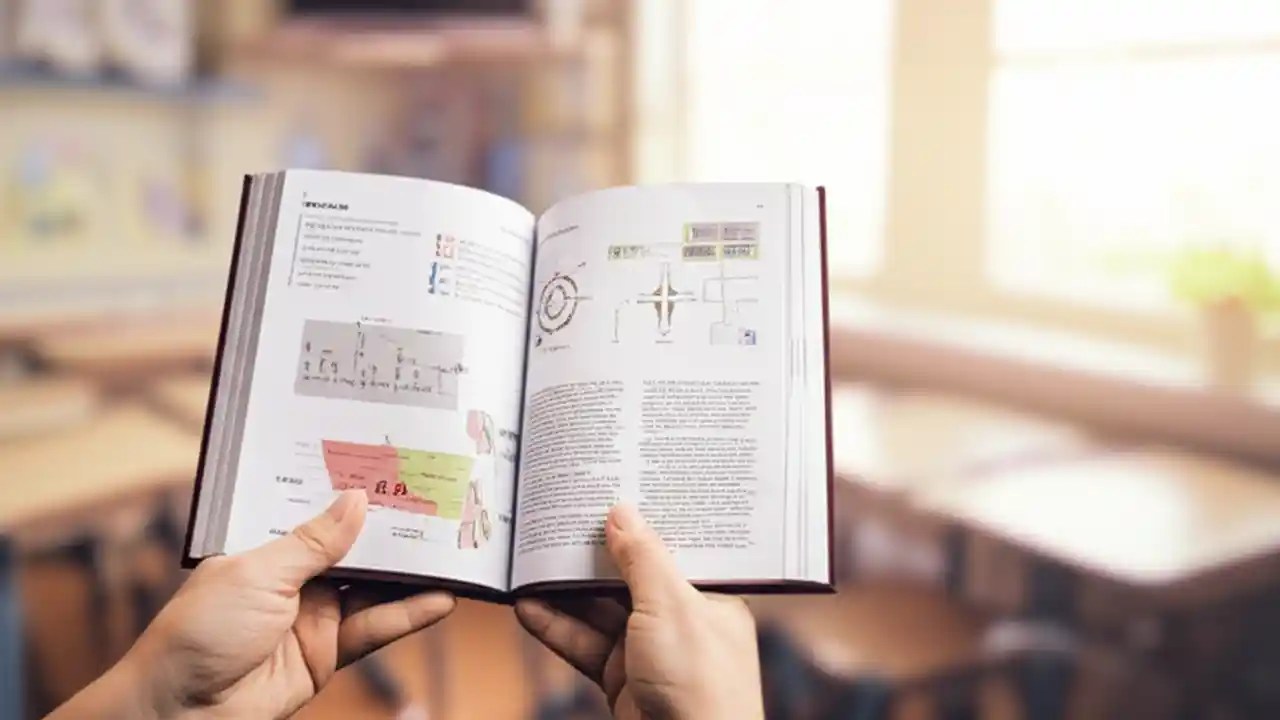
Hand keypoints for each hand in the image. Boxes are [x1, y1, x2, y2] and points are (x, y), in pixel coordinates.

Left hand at [48, 490, 454, 719]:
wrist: (182, 712)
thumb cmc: (199, 633)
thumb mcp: (258, 573)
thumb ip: (313, 541)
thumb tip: (357, 500)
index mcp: (265, 547)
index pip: (316, 510)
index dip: (351, 491)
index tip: (390, 467)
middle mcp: (292, 577)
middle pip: (353, 548)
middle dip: (391, 529)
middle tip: (436, 504)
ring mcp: (313, 614)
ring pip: (373, 587)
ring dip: (410, 572)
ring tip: (453, 549)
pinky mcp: (329, 652)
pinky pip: (375, 628)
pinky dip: (408, 615)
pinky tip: (439, 599)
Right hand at [515, 505, 763, 719]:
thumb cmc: (701, 686)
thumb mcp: (671, 608)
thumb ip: (643, 559)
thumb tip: (622, 512)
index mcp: (710, 595)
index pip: (672, 547)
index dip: (640, 521)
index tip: (607, 491)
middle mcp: (682, 620)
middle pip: (629, 576)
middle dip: (591, 554)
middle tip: (555, 522)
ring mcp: (650, 651)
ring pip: (600, 610)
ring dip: (563, 590)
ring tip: (528, 560)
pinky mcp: (623, 679)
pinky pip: (585, 644)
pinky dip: (556, 627)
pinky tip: (526, 607)